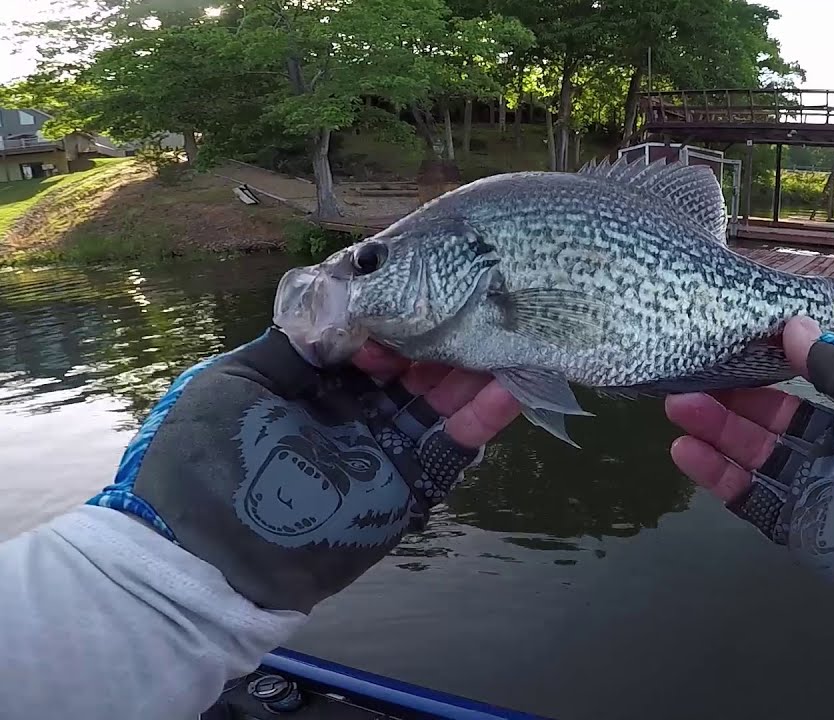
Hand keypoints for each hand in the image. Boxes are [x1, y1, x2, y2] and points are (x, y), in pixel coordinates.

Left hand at [89, 328, 519, 611]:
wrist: (208, 556)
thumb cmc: (207, 459)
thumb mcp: (238, 380)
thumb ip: (295, 342)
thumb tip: (339, 298)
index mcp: (314, 384)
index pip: (370, 335)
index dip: (395, 306)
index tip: (420, 274)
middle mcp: (357, 411)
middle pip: (415, 362)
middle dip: (445, 326)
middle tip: (482, 288)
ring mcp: (388, 447)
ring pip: (444, 396)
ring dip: (476, 360)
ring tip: (513, 319)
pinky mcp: (411, 484)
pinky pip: (456, 443)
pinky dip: (488, 413)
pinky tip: (515, 378)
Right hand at [665, 317, 833, 627]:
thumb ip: (833, 362)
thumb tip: (792, 326)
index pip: (803, 394)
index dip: (767, 376)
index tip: (728, 353)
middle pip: (773, 426)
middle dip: (731, 403)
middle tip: (687, 379)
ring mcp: (815, 496)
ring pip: (755, 461)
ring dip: (717, 435)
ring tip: (676, 408)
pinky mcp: (799, 532)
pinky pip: (753, 501)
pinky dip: (720, 477)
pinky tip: (687, 451)